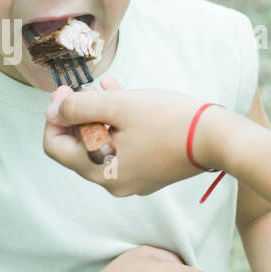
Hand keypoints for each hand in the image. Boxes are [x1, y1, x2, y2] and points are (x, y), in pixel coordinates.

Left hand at [44, 79, 230, 195]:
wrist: (218, 139)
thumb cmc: (169, 121)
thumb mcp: (118, 105)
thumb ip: (78, 107)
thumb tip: (52, 112)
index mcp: (100, 171)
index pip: (55, 147)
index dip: (54, 116)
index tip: (66, 91)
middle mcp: (113, 183)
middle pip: (79, 148)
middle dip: (79, 115)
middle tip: (89, 87)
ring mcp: (134, 181)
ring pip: (103, 146)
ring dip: (100, 117)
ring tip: (109, 88)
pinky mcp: (151, 174)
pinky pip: (124, 150)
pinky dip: (120, 128)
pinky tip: (128, 102)